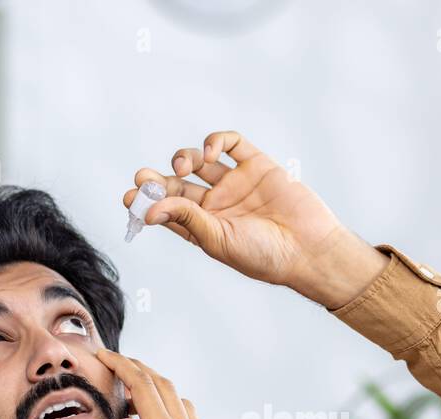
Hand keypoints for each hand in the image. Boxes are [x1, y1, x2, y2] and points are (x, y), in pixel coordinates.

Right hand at [95, 348, 212, 418]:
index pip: (145, 387)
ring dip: (160, 390)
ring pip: (183, 405)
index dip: (124, 366)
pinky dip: (174, 410)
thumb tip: (127, 418)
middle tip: (119, 364)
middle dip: (141, 371)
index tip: (105, 356)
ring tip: (137, 391)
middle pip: (167, 390)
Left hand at [123, 129, 388, 309]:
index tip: (131, 197)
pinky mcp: (257, 165)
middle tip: (142, 176)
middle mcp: (218, 204)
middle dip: (157, 179)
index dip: (147, 201)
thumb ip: (186, 218)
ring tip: (181, 168)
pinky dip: (216, 142)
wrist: (309, 248)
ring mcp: (236, 182)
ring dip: (183, 158)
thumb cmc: (264, 254)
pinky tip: (211, 154)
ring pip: (199, 160)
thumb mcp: (218, 239)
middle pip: (177, 184)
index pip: (168, 210)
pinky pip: (231, 144)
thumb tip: (150, 208)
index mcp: (205, 227)